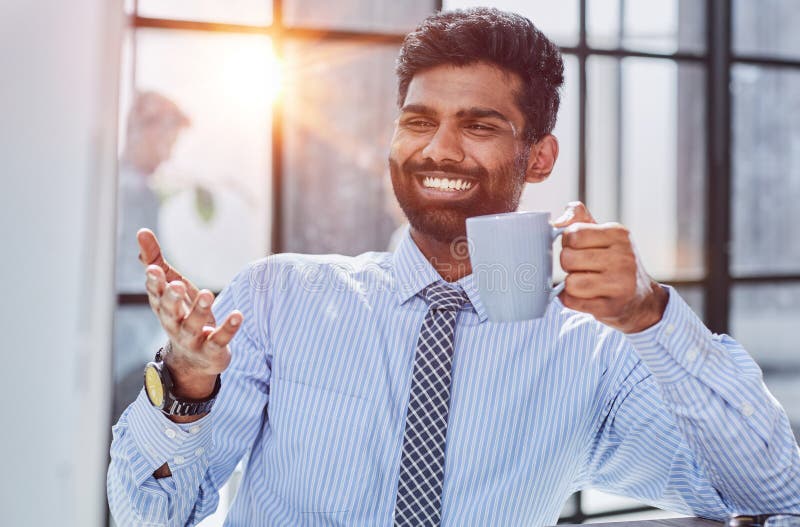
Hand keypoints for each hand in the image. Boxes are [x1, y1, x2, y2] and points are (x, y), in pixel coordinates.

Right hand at [138, 228, 242, 398]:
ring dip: (200, 310)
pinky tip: (238, 315)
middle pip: (169, 311)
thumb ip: (157, 260)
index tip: (152, 269)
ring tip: (208, 294)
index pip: (155, 294)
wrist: (194, 361)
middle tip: (177, 285)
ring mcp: (193, 338)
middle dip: (172, 297)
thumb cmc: (182, 314)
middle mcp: (174, 323)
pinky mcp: (212, 350)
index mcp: (164, 307)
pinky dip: (228, 328)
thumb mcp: (172, 286)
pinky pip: (219, 339)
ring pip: (194, 325)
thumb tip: (141, 232)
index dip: (154, 283)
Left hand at [552, 202, 668, 333]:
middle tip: (582, 267)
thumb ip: (578, 219)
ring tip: (585, 282)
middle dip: (568, 264)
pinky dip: (571, 299)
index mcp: (619, 234)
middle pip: (567, 258)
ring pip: (569, 282)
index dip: (568, 242)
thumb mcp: (602, 234)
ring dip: (570, 284)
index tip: (578, 248)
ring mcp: (620, 284)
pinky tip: (585, 296)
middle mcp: (623, 257)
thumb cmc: (614, 262)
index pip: (573, 234)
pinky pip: (572, 301)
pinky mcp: (611, 307)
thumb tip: (557, 222)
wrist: (641, 299)